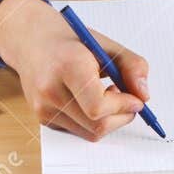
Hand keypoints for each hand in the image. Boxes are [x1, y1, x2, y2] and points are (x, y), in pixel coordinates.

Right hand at [0, 0, 150, 141]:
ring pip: (90, 133)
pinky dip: (92, 121)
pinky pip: (78, 131)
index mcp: (68, 66)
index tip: (135, 99)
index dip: (123, 106)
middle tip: (127, 99)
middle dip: (121, 116)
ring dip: (108, 120)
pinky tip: (90, 101)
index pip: (98, 106)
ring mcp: (43, 107)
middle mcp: (50, 90)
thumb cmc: (69, 41)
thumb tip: (143, 96)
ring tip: (106, 95)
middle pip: (97, 124)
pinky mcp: (42, 119)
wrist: (30, 40)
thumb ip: (132, 65)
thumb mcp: (105, 44)